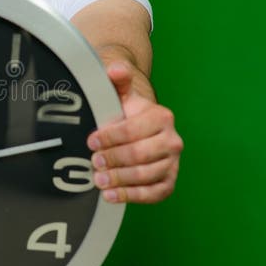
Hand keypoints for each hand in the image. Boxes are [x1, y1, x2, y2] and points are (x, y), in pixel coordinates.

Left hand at [87, 61, 182, 203]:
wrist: (141, 128)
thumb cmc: (128, 112)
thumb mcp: (122, 94)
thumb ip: (118, 79)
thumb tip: (115, 69)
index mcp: (162, 117)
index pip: (133, 130)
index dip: (111, 137)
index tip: (92, 141)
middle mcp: (172, 140)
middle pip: (139, 154)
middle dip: (113, 159)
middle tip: (93, 162)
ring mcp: (173, 163)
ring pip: (145, 175)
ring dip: (119, 180)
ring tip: (98, 180)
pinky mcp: (169, 182)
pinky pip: (153, 194)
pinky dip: (131, 196)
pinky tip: (111, 196)